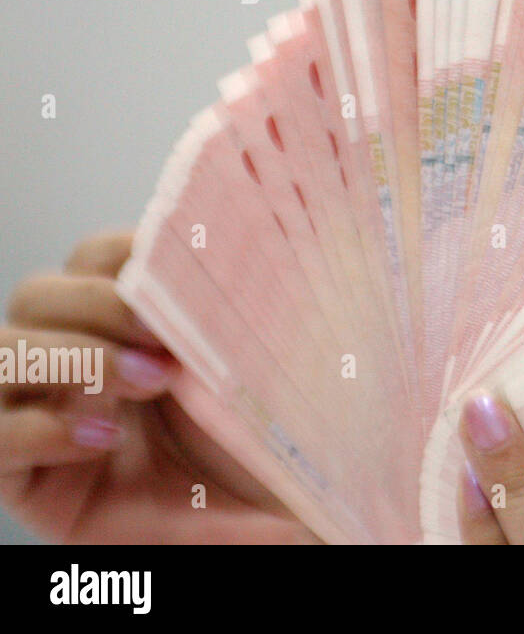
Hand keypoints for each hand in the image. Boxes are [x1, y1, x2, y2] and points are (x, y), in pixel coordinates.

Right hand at [2, 231, 315, 542]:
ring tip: (148, 381)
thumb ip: (228, 315)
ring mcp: (39, 415)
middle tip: (162, 336)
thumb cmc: (258, 446)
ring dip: (74, 357)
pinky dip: (41, 428)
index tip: (177, 269)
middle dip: (98, 304)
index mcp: (123, 323)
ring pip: (1, 354)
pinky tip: (103, 439)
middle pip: (37, 296)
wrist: (262, 522)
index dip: (123, 254)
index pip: (93, 260)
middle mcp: (72, 360)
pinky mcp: (21, 479)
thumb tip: (235, 237)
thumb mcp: (251, 372)